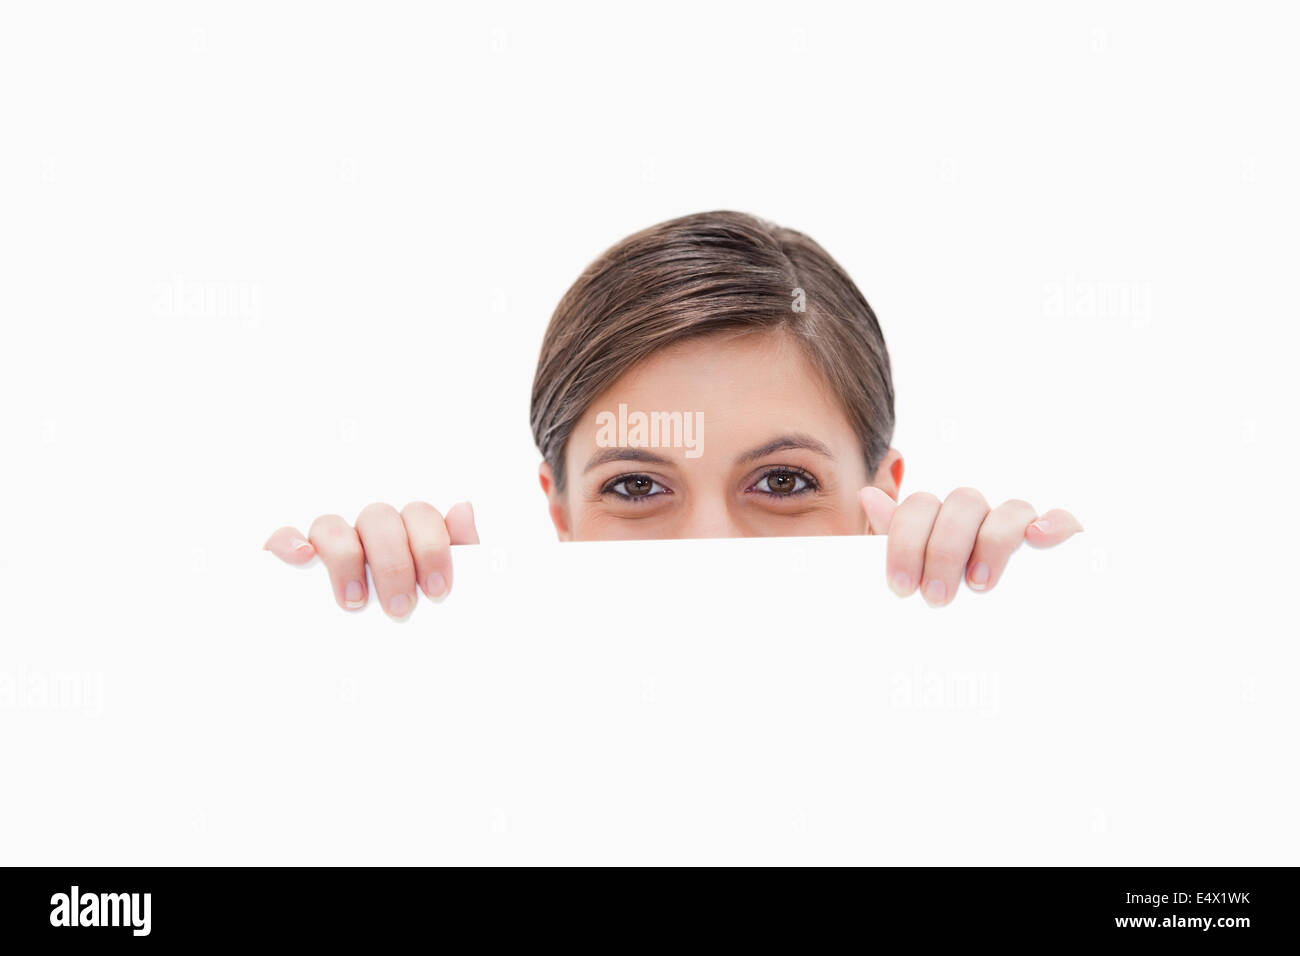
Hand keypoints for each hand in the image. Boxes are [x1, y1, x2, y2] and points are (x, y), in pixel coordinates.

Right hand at [263, 501, 479, 619]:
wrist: (366, 672)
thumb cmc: (411, 618)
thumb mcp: (442, 592)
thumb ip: (459, 552)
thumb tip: (463, 508)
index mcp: (406, 533)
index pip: (420, 515)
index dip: (432, 548)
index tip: (437, 591)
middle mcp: (367, 531)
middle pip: (379, 519)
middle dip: (393, 563)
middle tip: (400, 608)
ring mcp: (328, 543)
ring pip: (332, 526)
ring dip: (346, 559)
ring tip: (355, 603)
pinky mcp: (291, 559)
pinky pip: (283, 537)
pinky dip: (290, 542)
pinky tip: (304, 558)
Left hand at [859, 486, 1080, 606]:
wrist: (1013, 638)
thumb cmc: (953, 603)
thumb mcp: (923, 576)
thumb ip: (898, 539)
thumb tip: (867, 495)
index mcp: (943, 520)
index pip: (921, 506)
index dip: (906, 542)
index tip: (901, 588)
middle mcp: (982, 517)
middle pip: (962, 504)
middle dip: (944, 550)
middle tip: (936, 598)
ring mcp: (1021, 527)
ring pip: (1010, 509)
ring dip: (992, 541)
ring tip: (980, 584)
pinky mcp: (1059, 543)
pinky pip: (1061, 520)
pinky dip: (1052, 524)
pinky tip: (1038, 539)